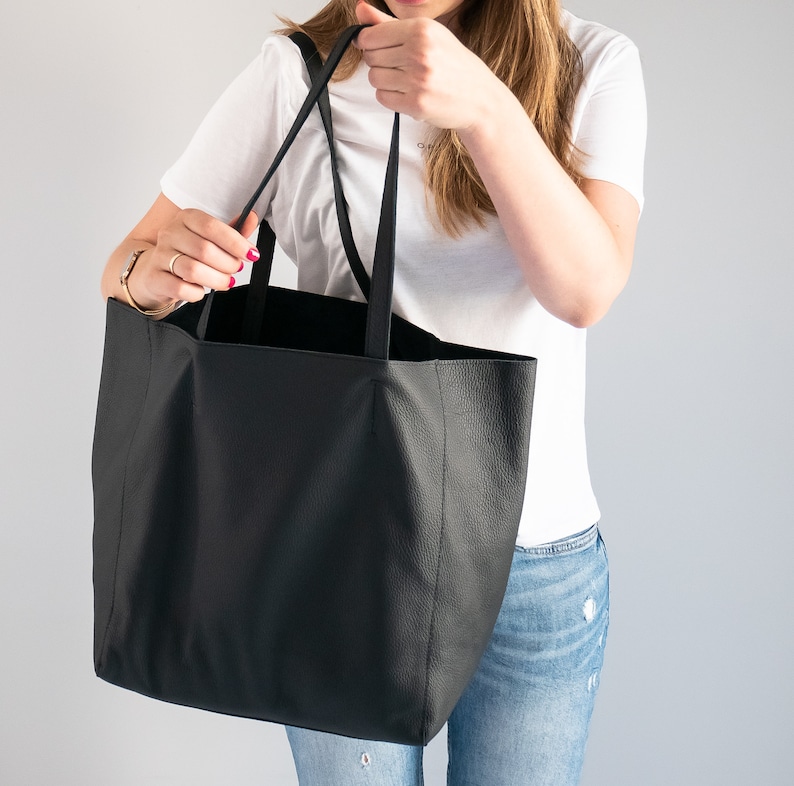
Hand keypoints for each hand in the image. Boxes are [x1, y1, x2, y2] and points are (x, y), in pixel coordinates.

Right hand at [125, 204, 259, 309]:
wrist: (153, 271)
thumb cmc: (187, 253)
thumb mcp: (210, 239)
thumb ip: (232, 231)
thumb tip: (252, 218)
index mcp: (186, 218)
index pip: (211, 227)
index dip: (235, 243)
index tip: (251, 255)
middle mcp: (170, 233)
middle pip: (205, 250)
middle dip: (228, 264)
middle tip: (235, 270)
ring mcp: (159, 255)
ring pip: (193, 270)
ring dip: (216, 280)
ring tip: (224, 282)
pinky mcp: (155, 278)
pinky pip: (181, 288)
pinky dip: (197, 293)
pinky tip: (201, 289)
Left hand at [354, 2, 502, 130]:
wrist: (480, 98)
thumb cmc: (454, 65)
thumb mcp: (427, 35)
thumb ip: (389, 23)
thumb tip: (359, 9)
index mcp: (421, 29)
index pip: (371, 35)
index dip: (368, 43)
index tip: (378, 47)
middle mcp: (418, 52)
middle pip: (371, 57)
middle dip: (380, 62)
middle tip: (400, 66)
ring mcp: (417, 80)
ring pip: (374, 78)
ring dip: (384, 80)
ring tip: (405, 80)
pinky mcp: (415, 104)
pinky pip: (383, 97)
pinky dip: (390, 97)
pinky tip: (407, 92)